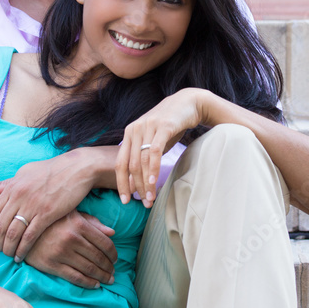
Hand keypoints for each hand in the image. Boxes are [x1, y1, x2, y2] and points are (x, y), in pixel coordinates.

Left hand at [0, 154, 95, 261]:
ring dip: (8, 248)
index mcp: (12, 187)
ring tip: (10, 255)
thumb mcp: (23, 173)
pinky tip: (22, 255)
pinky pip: (30, 236)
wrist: (77, 168)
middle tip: (0, 250)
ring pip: (12, 234)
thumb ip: (2, 185)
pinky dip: (23, 249)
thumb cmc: (50, 170)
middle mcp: (19, 197)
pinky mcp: (47, 213)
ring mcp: (33, 205)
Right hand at [24, 211, 116, 287]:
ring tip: (108, 280)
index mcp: (79, 224)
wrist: (22, 229)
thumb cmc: (51, 221)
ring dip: (102, 276)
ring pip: (89, 268)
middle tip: (114, 273)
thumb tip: (112, 233)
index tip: (116, 259)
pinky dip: (88, 283)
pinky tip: (95, 285)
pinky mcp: (52, 265)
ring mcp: (61, 253)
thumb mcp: (73, 214)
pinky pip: (74, 277)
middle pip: (98, 257)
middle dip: (109, 267)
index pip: (104, 242)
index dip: (113, 254)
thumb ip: (93, 223)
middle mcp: (72, 239)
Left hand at [116, 88, 207, 207]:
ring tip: (151, 198)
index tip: (125, 201)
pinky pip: (154, 151)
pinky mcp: (162, 126)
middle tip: (145, 204)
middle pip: (130, 165)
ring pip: (142, 161)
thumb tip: (134, 183)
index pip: (120, 163)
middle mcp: (135, 129)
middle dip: (136, 187)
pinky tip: (154, 182)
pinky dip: (153, 168)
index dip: (121, 184)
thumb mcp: (153, 142)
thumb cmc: (170, 127)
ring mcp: (148, 126)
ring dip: (146, 183)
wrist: (188, 103)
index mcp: (129, 133)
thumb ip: (143, 158)